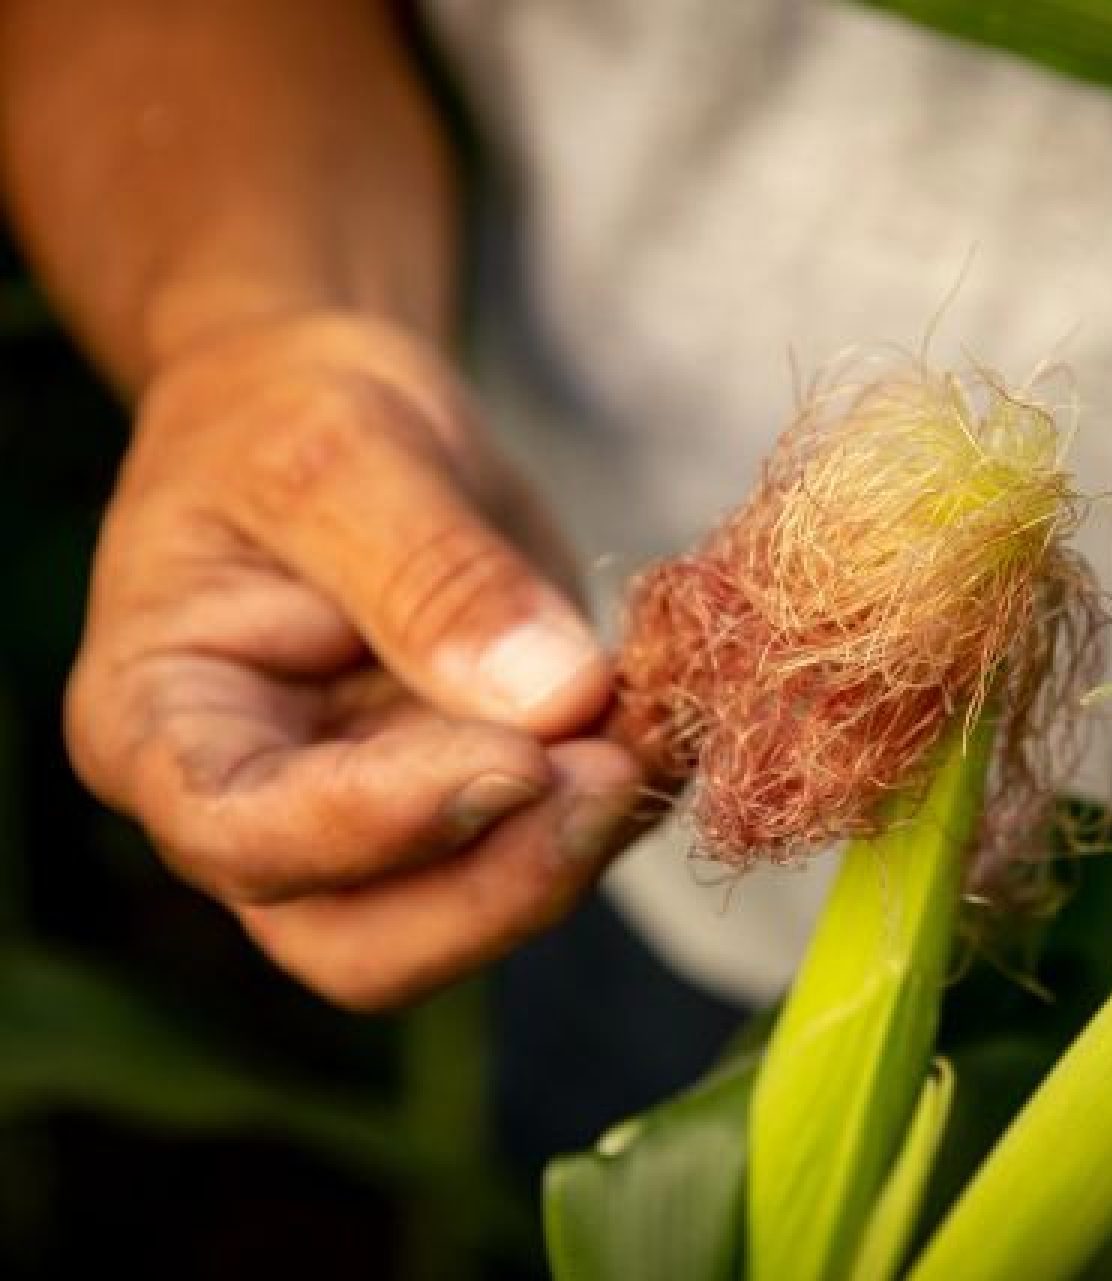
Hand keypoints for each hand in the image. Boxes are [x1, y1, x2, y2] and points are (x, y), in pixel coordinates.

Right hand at [65, 313, 658, 1008]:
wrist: (339, 412)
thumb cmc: (295, 417)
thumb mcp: (345, 451)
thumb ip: (433, 572)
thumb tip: (552, 699)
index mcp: (158, 722)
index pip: (240, 832)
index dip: (382, 822)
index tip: (521, 758)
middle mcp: (253, 810)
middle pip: (359, 943)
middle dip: (499, 886)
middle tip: (613, 771)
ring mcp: (366, 827)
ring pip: (468, 921)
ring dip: (578, 849)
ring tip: (654, 727)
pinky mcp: (472, 807)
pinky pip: (549, 850)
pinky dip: (621, 804)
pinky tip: (666, 721)